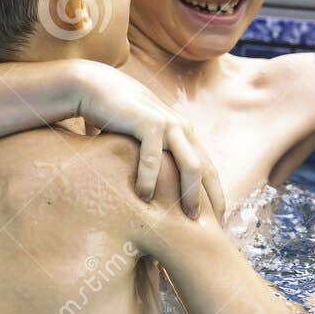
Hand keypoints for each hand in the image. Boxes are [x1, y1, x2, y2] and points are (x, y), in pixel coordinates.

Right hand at [73, 62, 225, 220]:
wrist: (96, 87)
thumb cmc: (117, 119)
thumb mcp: (143, 140)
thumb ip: (154, 159)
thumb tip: (154, 194)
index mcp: (184, 134)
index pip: (208, 169)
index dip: (215, 194)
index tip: (217, 219)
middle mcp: (183, 129)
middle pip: (205, 170)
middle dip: (209, 199)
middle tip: (206, 226)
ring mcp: (169, 124)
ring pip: (190, 164)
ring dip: (189, 193)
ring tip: (185, 217)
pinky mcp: (148, 122)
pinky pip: (153, 157)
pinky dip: (149, 179)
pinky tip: (143, 197)